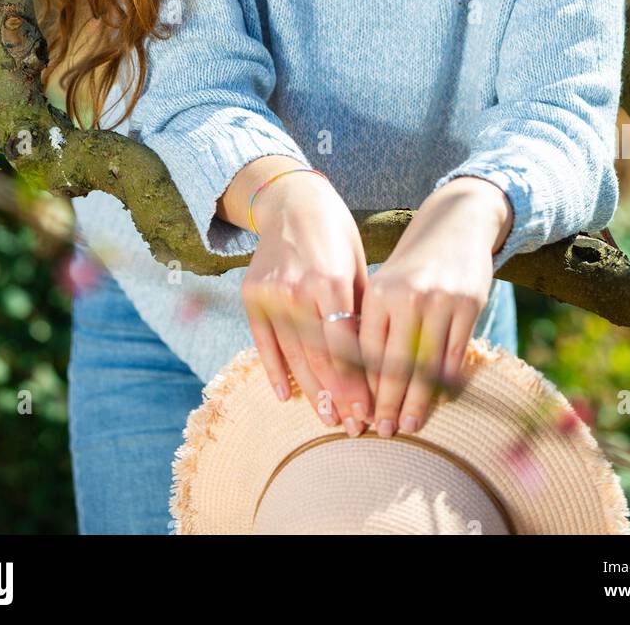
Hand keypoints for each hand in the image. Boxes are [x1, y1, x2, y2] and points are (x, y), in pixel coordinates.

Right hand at [241, 171, 374, 436]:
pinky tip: (285, 395)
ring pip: (291, 356)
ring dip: (310, 392)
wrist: (293, 202)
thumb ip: (361, 313)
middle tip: (349, 427)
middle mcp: (298, 291)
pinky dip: (274, 371)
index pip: (346, 349)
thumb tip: (378, 363)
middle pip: (319, 359)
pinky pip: (263, 342)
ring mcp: (270, 295)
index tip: (368, 414)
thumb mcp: (357, 268)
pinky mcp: (251, 296)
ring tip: (325, 417)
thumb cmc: (336, 235)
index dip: (357, 386)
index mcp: (331, 283)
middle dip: (337, 397)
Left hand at [358, 178, 511, 437]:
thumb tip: (360, 380)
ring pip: (427, 365)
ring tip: (410, 425)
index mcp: (380, 292)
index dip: (363, 387)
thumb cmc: (414, 262)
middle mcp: (407, 296)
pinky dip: (446, 381)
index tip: (360, 414)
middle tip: (383, 431)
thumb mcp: (387, 283)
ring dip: (418, 401)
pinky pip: (456, 353)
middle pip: (395, 363)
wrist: (457, 223)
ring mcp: (440, 301)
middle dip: (388, 403)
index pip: (367, 351)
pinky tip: (439, 399)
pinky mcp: (469, 305)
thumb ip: (375, 323)